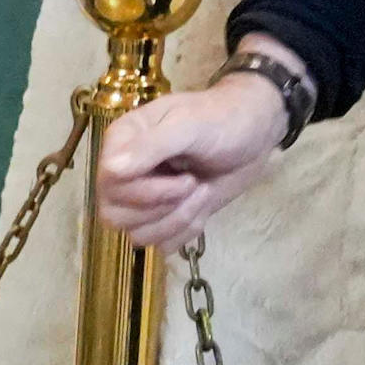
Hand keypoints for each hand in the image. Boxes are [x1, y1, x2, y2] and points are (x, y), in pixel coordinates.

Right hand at [94, 68, 286, 250]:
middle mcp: (125, 172)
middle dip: (162, 207)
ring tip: (203, 193)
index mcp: (122, 142)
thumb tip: (111, 170)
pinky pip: (160, 244)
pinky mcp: (164, 217)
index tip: (184, 177)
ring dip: (177, 220)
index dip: (143, 190)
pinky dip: (186, 231)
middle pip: (114, 215)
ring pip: (137, 234)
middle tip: (194, 184)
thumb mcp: (191, 125)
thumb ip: (152, 146)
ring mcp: (142, 198)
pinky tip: (203, 207)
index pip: (108, 182)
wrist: (256, 134)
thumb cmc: (223, 120)